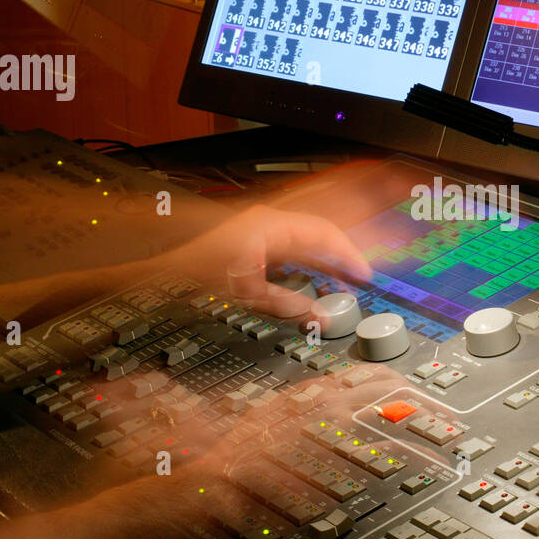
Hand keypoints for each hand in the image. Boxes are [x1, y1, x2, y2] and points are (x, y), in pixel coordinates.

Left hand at [156, 204, 372, 320]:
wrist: (174, 262)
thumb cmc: (202, 268)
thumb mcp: (248, 291)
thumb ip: (288, 304)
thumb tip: (319, 317)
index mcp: (274, 226)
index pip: (325, 234)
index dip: (348, 254)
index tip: (363, 273)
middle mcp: (273, 220)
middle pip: (323, 231)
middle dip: (346, 252)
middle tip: (363, 275)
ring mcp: (267, 226)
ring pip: (312, 237)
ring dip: (330, 256)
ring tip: (347, 278)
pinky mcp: (262, 236)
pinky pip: (299, 243)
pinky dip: (314, 258)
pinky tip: (322, 274)